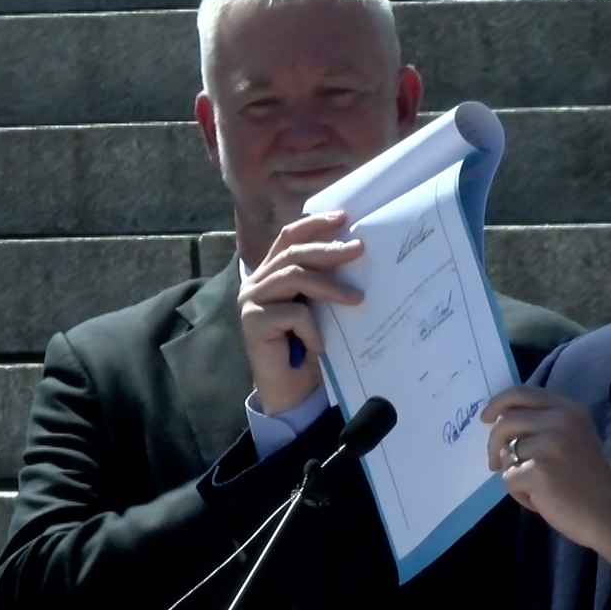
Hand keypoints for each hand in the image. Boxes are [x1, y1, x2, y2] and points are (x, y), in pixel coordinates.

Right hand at [238, 211, 365, 414]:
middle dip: (329, 249)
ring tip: (357, 299)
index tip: (344, 217)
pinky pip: (293, 313)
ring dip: (330, 287)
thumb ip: (324, 282)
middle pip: (293, 252)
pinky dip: (313, 328)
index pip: (289, 237)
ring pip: (294, 276)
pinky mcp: (252, 321)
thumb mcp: (320, 308)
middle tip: (359, 250)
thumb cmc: (309, 348)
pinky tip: (320, 347)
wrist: (291, 391)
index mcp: (271, 272)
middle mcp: (257, 282)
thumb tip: (356, 252)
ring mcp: (251, 300)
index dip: (314, 224)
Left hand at [483, 386, 610, 567]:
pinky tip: (540, 500)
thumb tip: (500, 424)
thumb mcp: (572, 438)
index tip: (486, 418)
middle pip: (506, 421)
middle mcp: (561, 420)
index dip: (498, 404)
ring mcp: (551, 444)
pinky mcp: (540, 471)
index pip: (521, 392)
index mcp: (569, 409)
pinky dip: (519, 493)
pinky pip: (509, 478)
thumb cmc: (588, 480)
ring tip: (535, 487)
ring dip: (513, 473)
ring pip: (506, 452)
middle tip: (494, 462)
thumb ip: (543, 425)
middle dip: (493, 443)